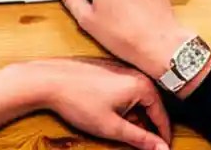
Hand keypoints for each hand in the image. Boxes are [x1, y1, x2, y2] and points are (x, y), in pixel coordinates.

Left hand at [31, 58, 171, 149]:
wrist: (48, 80)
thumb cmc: (78, 101)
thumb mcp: (112, 127)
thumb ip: (141, 139)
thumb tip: (161, 149)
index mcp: (141, 86)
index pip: (162, 116)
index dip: (162, 137)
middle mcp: (134, 73)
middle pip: (150, 106)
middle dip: (144, 126)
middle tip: (136, 142)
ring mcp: (120, 69)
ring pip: (135, 99)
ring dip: (130, 116)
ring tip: (114, 126)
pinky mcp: (107, 69)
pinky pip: (123, 90)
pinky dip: (120, 105)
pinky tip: (104, 113)